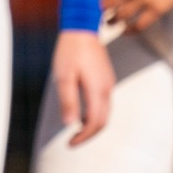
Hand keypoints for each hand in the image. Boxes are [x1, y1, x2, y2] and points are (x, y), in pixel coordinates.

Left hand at [49, 28, 114, 146]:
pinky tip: (81, 114)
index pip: (94, 123)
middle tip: (72, 142)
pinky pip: (104, 104)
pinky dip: (94, 114)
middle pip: (103, 121)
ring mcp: (108, 84)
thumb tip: (70, 125)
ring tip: (76, 131)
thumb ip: (68, 101)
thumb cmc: (69, 52)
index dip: (83, 137)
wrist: (82, 28)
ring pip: (105, 113)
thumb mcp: (63, 76)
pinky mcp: (106, 79)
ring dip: (92, 125)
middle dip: (89, 135)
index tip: (70, 144)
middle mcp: (107, 89)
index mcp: (97, 90)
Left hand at [101, 0, 172, 33]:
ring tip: (112, 23)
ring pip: (121, 16)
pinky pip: (140, 24)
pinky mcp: (158, 8)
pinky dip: (131, 30)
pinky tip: (128, 30)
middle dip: (102, 11)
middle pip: (107, 4)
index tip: (92, 3)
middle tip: (100, 15)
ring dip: (114, 21)